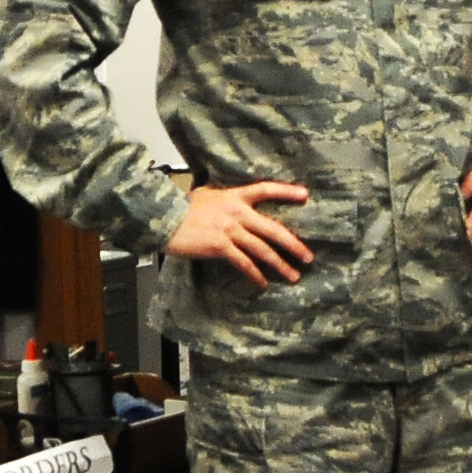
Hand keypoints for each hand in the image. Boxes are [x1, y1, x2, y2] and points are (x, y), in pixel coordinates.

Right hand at [168, 181, 315, 285]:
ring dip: (280, 264)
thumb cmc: (180, 207)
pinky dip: (255, 274)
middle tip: (308, 256)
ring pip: (262, 249)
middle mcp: (236, 212)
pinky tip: (263, 283)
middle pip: (273, 229)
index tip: (305, 195)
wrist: (163, 218)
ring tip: (293, 275)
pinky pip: (244, 263)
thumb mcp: (205, 194)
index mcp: (234, 196)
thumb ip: (221, 198)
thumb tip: (225, 200)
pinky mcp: (220, 246)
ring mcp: (230, 230)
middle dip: (293, 244)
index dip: (286, 191)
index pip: (265, 190)